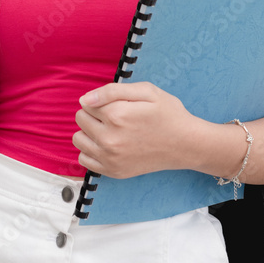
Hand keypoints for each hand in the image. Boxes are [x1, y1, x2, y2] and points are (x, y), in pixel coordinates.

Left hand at [72, 81, 197, 178]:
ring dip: (89, 131)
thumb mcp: (146, 91)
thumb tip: (85, 99)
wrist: (186, 144)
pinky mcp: (113, 171)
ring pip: (78, 139)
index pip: (87, 103)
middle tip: (115, 115)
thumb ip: (112, 91)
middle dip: (93, 113)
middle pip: (80, 119)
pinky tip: (107, 144)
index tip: (116, 103)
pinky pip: (84, 159)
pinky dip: (91, 150)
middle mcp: (110, 139)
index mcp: (116, 115)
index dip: (100, 100)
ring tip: (109, 129)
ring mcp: (110, 158)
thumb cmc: (168, 114)